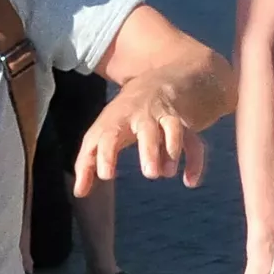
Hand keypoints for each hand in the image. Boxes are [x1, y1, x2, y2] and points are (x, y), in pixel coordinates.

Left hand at [72, 76, 207, 197]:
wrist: (159, 81)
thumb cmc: (123, 115)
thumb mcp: (101, 132)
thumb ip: (87, 162)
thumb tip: (79, 192)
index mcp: (118, 118)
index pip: (110, 134)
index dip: (107, 154)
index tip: (106, 175)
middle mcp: (143, 116)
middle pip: (147, 129)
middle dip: (150, 150)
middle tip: (150, 175)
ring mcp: (166, 118)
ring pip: (173, 130)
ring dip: (173, 150)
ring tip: (168, 173)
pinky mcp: (184, 125)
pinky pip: (193, 142)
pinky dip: (194, 161)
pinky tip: (190, 181)